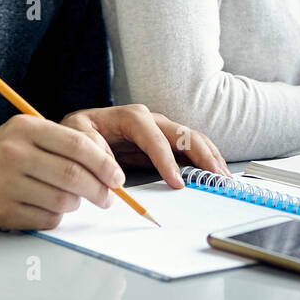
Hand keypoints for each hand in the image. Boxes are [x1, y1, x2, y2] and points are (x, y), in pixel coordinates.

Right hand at [0, 115, 125, 230]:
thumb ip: (65, 143)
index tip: (117, 177)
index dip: (104, 164)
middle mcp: (13, 153)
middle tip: (108, 196)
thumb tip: (109, 169)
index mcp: (26, 128)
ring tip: (72, 199)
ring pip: (63, 201)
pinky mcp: (1, 211)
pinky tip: (49, 207)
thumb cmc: (4, 153)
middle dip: (99, 190)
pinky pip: (47, 219)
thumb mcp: (29, 133)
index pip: (78, 146)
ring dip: (76, 204)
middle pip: (73, 176)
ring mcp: (5, 184)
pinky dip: (57, 216)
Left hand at [60, 104, 231, 186]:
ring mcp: (160, 129)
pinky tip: (215, 174)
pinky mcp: (165, 142)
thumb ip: (90, 149)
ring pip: (193, 139)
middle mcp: (150, 119)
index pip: (154, 137)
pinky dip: (205, 160)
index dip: (167, 160)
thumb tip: (111, 172)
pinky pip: (190, 149)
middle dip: (202, 156)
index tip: (177, 182)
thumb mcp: (75, 134)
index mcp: (130, 116)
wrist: (80, 130)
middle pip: (184, 134)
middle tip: (216, 179)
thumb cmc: (78, 131)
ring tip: (223, 179)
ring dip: (210, 158)